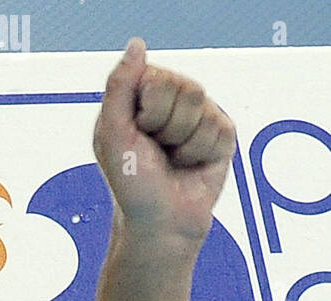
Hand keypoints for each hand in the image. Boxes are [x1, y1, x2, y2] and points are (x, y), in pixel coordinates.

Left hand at [93, 38, 236, 248]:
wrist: (161, 222)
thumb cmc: (131, 183)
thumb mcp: (113, 134)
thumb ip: (120, 86)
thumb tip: (136, 44)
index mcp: (141, 99)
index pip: (156, 76)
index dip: (147, 109)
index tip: (136, 134)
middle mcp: (171, 103)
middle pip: (184, 88)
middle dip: (165, 126)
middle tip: (156, 151)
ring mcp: (198, 116)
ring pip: (203, 105)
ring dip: (183, 141)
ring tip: (172, 159)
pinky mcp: (221, 134)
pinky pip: (219, 127)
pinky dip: (201, 152)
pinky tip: (191, 166)